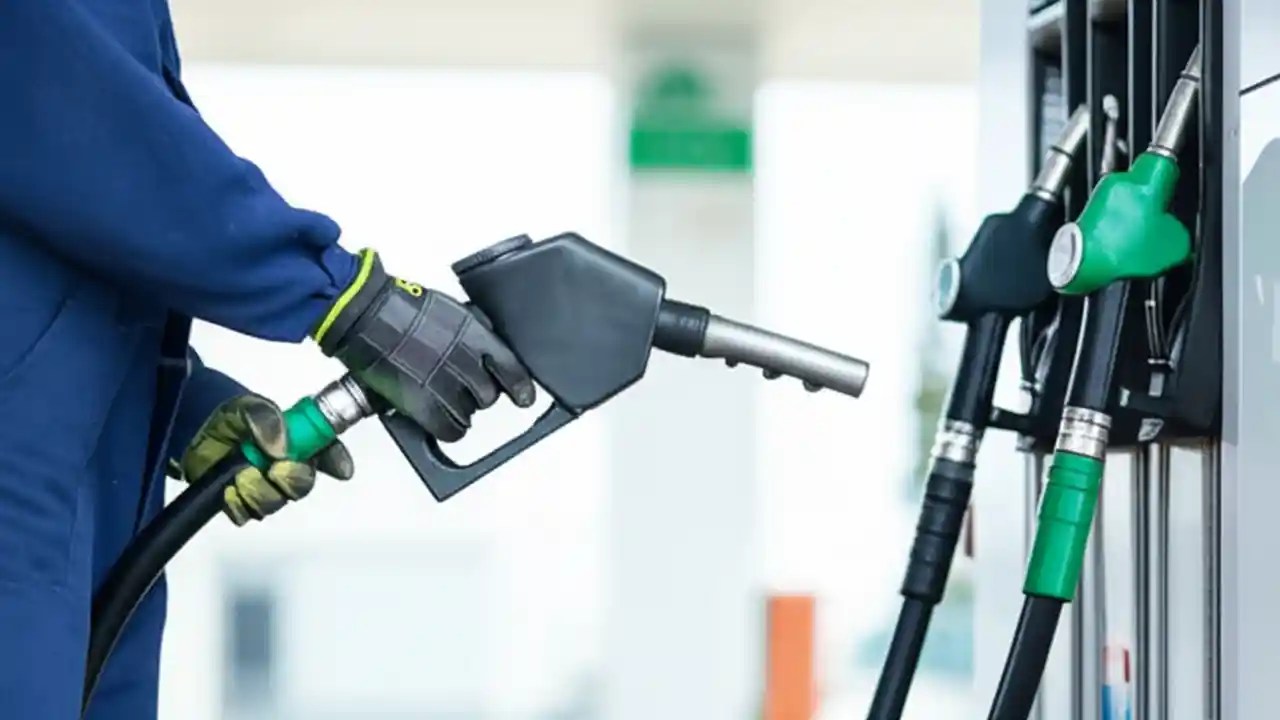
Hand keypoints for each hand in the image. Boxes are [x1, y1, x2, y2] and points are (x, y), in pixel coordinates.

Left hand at [169, 394, 354, 525]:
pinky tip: (229, 491)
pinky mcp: (244, 505)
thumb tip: (279, 446)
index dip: (338, 461)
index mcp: (299, 442)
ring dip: (259, 493)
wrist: (195, 437)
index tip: (339, 468)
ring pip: (276, 503)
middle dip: (292, 481)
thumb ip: (264, 419)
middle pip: (304, 485)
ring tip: (241, 478)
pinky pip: (248, 516)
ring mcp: (267, 489)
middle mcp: (288, 468)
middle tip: (274, 470)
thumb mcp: (245, 408)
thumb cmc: (230, 421)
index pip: (330, 452)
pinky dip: (238, 505)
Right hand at [313, 250, 535, 441]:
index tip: (523, 397)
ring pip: (469, 413)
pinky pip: (449, 430)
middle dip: (478, 394)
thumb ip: (475, 331)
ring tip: (442, 398)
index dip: (519, 387)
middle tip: (460, 387)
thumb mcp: (452, 310)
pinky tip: (438, 419)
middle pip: (488, 395)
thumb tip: (488, 345)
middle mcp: (465, 362)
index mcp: (475, 336)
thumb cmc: (402, 308)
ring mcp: (444, 385)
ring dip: (459, 410)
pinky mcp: (423, 405)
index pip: (511, 369)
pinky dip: (447, 428)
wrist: (367, 316)